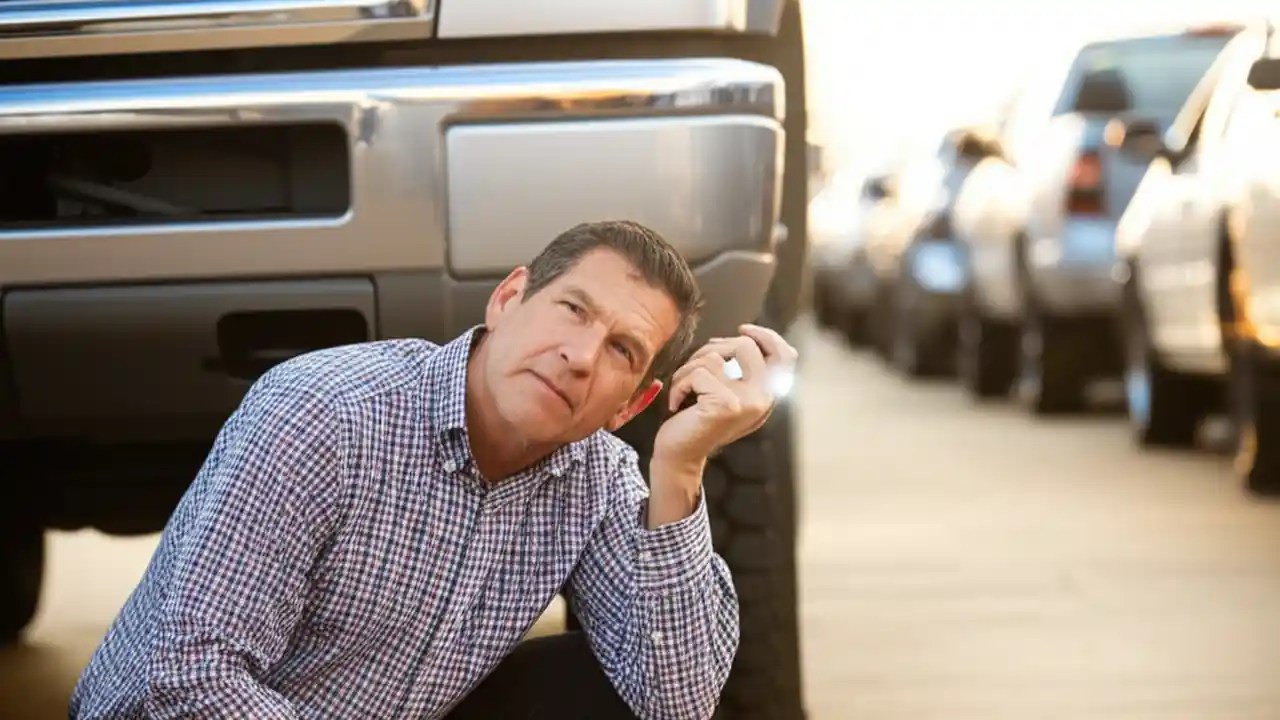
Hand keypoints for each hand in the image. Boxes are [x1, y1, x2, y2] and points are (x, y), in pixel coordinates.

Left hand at [653, 323, 798, 468]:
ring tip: (684, 389)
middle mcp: (763, 399)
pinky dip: (679, 384)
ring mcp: (747, 402)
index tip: (742, 330)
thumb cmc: (697, 418)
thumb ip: (742, 369)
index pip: (785, 356)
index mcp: (766, 395)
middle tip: (695, 368)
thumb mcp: (727, 391)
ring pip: (714, 356)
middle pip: (745, 345)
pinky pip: (698, 373)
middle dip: (711, 348)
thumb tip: (742, 334)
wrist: (680, 455)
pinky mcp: (726, 405)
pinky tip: (677, 404)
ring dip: (688, 368)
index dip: (766, 335)